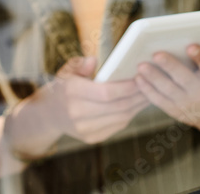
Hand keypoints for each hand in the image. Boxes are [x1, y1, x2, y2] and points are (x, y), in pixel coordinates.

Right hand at [6, 56, 148, 158]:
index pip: (106, 93)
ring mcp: (84, 129)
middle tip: (151, 84)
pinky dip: (130, 114)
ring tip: (149, 93)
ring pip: (121, 118)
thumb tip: (93, 60)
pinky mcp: (92, 138)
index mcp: (71, 92)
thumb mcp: (66, 71)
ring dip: (137, 106)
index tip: (140, 76)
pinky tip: (137, 104)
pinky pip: (117, 126)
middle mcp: (77, 113)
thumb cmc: (62, 87)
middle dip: (137, 96)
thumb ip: (80, 64)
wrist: (47, 115)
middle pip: (117, 107)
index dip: (126, 86)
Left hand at [134, 45, 199, 146]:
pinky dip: (148, 91)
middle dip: (171, 66)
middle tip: (157, 53)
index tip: (191, 46)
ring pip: (168, 90)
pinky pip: (160, 101)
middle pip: (185, 78)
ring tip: (141, 65)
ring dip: (154, 78)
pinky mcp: (177, 111)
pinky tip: (138, 79)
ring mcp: (188, 104)